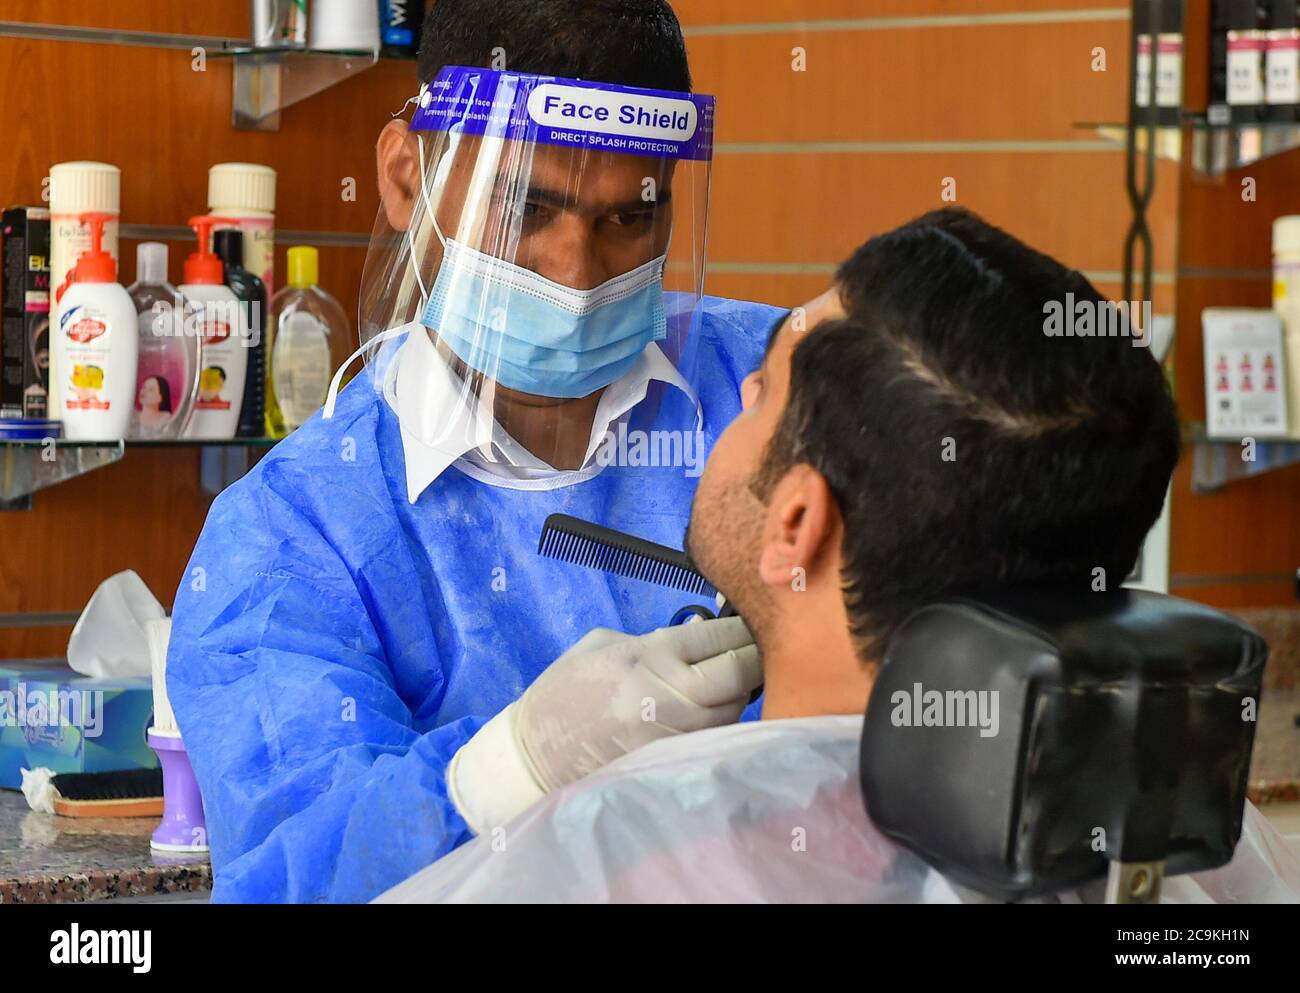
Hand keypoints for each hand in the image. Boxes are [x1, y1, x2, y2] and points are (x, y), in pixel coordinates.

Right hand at [448, 617, 760, 832]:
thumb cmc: (565, 691)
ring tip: (734, 681)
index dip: (741, 629)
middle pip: (741, 673)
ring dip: (741, 692)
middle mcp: (672, 695)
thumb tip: (699, 636)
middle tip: (756, 651)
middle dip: (754, 658)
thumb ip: (655, 638)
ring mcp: (679, 733)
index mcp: (650, 656)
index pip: (718, 637)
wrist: (536, 755)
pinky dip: (724, 720)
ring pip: (737, 708)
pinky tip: (716, 710)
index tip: (750, 626)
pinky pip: (719, 736)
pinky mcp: (678, 760)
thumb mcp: (603, 645)